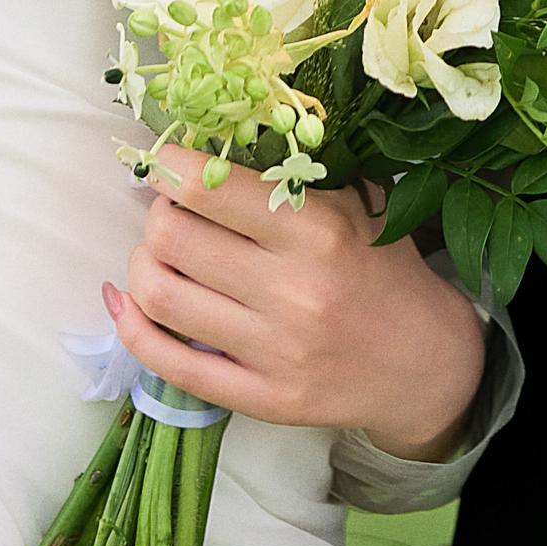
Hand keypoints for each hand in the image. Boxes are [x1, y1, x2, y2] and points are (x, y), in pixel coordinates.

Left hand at [105, 150, 488, 459]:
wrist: (421, 361)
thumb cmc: (380, 266)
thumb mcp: (354, 201)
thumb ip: (290, 172)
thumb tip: (206, 146)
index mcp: (317, 230)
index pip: (211, 189)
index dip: (169, 168)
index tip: (163, 161)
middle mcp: (293, 291)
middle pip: (172, 241)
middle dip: (156, 215)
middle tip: (167, 211)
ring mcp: (273, 352)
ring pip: (161, 299)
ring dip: (141, 267)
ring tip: (155, 254)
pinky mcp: (260, 399)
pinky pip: (169, 364)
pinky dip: (131, 327)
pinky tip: (125, 301)